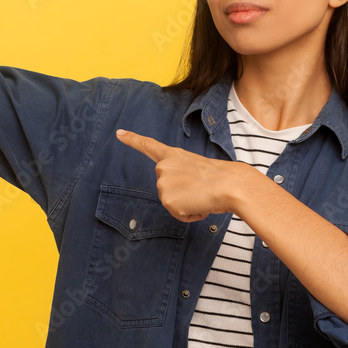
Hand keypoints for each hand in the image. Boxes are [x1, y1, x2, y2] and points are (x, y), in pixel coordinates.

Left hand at [116, 129, 244, 222]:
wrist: (229, 184)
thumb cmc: (220, 178)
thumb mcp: (197, 168)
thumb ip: (182, 175)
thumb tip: (183, 191)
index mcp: (173, 156)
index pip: (149, 146)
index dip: (133, 139)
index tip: (119, 133)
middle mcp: (163, 167)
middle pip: (166, 189)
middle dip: (183, 193)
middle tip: (200, 187)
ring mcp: (163, 183)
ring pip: (172, 203)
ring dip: (188, 204)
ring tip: (201, 195)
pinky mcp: (167, 200)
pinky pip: (178, 215)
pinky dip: (191, 214)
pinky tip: (200, 204)